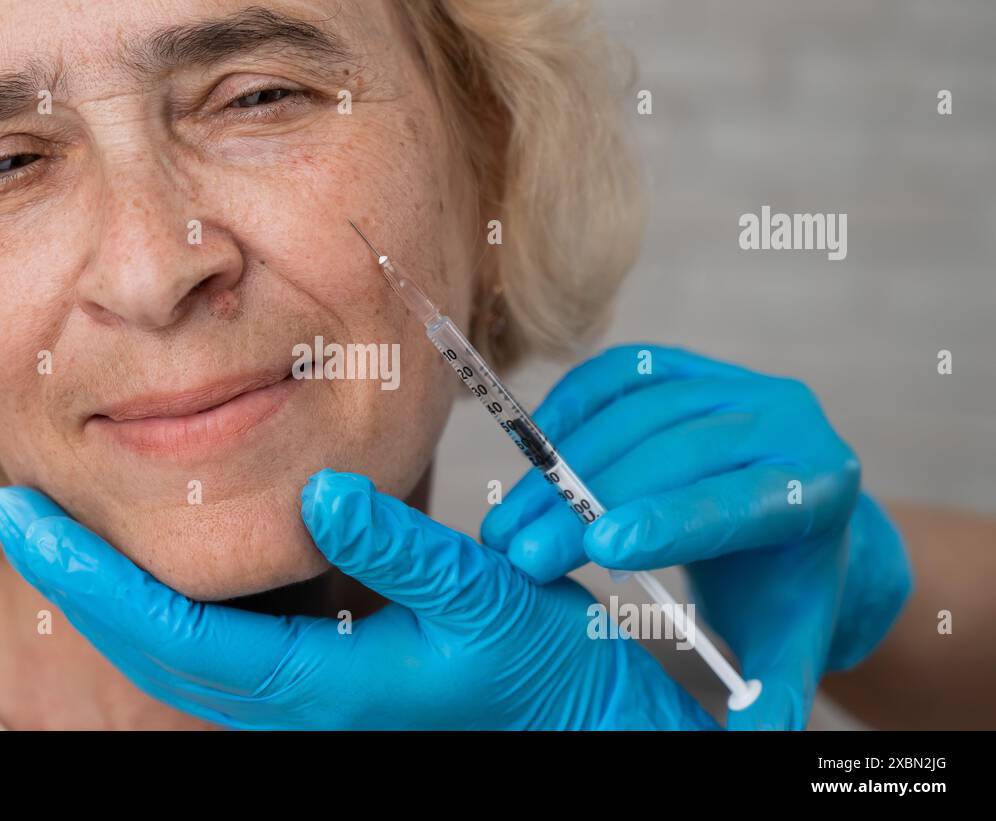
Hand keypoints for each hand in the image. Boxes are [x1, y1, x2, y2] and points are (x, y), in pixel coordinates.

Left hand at [0, 469, 718, 729]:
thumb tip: (315, 492)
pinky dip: (157, 602)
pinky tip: (150, 559)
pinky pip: (205, 648)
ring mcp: (291, 699)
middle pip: (145, 645)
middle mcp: (285, 702)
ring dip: (107, 591)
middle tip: (15, 505)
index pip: (167, 630)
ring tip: (64, 526)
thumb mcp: (480, 597)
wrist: (568, 720)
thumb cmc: (532, 667)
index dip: (85, 572)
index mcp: (312, 685)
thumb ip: (398, 547)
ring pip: (168, 651)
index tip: (20, 511)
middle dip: (71, 578)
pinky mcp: (308, 680)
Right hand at [481, 344, 911, 728]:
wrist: (793, 520)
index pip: (734, 500)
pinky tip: (533, 455)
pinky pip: (619, 374)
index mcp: (819, 485)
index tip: (597, 548)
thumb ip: (773, 695)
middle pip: (670, 454)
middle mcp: (785, 418)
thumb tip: (754, 742)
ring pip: (634, 412)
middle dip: (583, 504)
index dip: (665, 519)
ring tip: (509, 524)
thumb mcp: (786, 644)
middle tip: (520, 553)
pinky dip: (569, 409)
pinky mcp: (687, 367)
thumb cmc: (780, 588)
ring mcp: (733, 382)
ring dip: (558, 467)